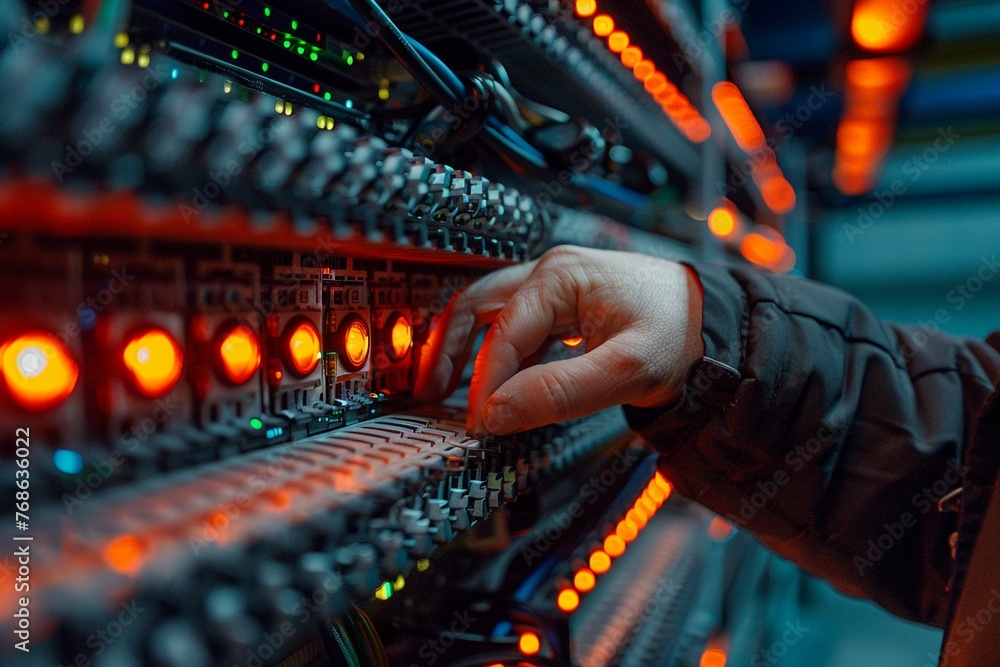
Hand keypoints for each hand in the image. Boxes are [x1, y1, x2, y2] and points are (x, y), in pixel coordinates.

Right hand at [413, 246, 703, 435]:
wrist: (717, 322)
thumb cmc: (681, 334)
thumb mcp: (627, 369)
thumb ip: (559, 392)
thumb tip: (496, 414)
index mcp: (559, 277)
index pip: (501, 334)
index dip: (482, 383)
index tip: (478, 423)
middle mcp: (550, 274)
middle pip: (476, 308)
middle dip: (446, 351)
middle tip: (427, 394)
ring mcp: (556, 287)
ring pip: (490, 315)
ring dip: (466, 351)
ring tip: (449, 393)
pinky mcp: (564, 305)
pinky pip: (515, 327)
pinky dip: (497, 356)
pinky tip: (497, 387)